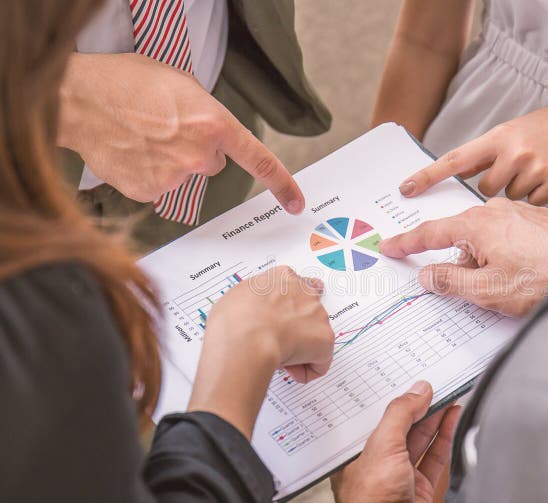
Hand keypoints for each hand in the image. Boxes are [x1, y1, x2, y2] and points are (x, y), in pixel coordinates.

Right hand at [58, 53, 303, 212]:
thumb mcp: (182, 85)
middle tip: (167, 128)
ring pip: (185, 175)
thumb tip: (213, 134)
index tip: (296, 202)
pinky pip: (160, 186)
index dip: (282, 184)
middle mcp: (199, 156)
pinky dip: (149, 172)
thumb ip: (208, 114)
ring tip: (143, 136)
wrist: (79, 98)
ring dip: (171, 160)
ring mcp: (174, 178)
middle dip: (196, 149)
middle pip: (212, 164)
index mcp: (214, 125)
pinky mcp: (149, 191)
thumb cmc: (126, 82)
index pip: (259, 160)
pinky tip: (132, 152)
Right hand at [188, 266, 333, 438]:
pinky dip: (307, 370)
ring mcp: (318, 314)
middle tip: (277, 342)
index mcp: (282, 277)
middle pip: (309, 311)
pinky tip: (289, 370)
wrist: (246, 338)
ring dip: (300, 348)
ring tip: (278, 356)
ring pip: (314, 336)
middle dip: (297, 328)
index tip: (285, 317)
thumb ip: (252, 300)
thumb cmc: (234, 320)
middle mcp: (304, 292)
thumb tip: (250, 312)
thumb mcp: (235, 297)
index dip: (291, 306)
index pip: (297, 285)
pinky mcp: (326, 338)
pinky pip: (320, 361)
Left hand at [331, 381, 459, 502]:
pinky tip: (452, 419)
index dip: (394, 399)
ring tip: (448, 397)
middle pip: (401, 426)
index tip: (411, 382)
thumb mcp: (383, 446)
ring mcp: (399, 476)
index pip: (375, 417)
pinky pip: (434, 456)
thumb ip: (401, 414)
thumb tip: (418, 390)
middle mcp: (376, 463)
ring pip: (420, 439)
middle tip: (436, 387)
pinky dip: (444, 437)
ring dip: (435, 418)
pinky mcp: (420, 488)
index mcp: (356, 453)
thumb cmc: (373, 500)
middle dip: (419, 407)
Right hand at [380, 198, 547, 316]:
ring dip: (485, 262)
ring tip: (508, 286)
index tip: (389, 246)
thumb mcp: (487, 290)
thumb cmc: (546, 278)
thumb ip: (450, 281)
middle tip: (469, 288)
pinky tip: (521, 275)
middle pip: (459, 236)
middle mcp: (495, 211)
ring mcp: (518, 213)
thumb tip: (427, 276)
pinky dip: (503, 256)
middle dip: (457, 263)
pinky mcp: (536, 221)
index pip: (431, 233)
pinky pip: (505, 237)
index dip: (406, 243)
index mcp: (477, 224)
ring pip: (485, 239)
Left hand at [399, 95, 547, 204]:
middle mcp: (514, 152)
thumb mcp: (511, 131)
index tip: (406, 189)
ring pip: (509, 199)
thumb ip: (486, 155)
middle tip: (516, 167)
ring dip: (518, 189)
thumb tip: (461, 174)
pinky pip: (532, 203)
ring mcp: (535, 169)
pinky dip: (538, 195)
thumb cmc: (545, 127)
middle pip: (485, 190)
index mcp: (498, 137)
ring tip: (536, 168)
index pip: (455, 160)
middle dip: (496, 184)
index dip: (428, 176)